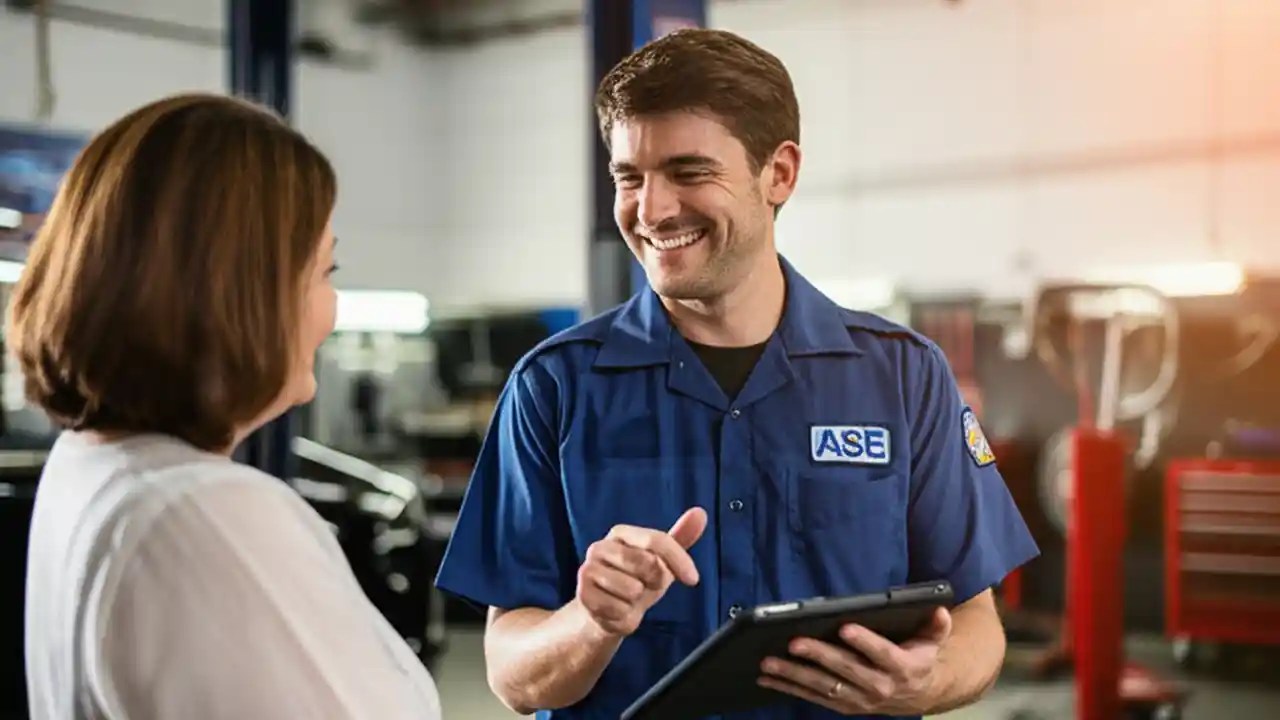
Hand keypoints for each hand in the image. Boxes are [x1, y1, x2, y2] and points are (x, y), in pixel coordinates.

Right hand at [575, 507, 706, 636]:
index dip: (679, 561)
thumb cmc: (636, 581)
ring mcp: (588, 570)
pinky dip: (623, 615)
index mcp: (621, 533)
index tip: (693, 580)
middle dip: (655, 582)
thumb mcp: (661, 561)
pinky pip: (618, 608)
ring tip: (628, 599)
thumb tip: (700, 512)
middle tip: (645, 586)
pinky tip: (616, 610)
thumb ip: (680, 537)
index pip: (656, 540)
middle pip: (647, 563)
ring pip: (633, 589)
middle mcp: (600, 547)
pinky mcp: (582, 594)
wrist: (605, 613)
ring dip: (637, 602)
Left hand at [758, 606, 952, 715]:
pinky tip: (767, 679)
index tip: (845, 627)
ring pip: (824, 687)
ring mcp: (859, 699)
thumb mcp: (934, 640)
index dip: (864, 642)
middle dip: (819, 655)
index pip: (882, 654)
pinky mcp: (844, 705)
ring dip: (794, 675)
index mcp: (902, 668)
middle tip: (795, 642)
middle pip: (845, 670)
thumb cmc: (920, 657)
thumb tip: (939, 610)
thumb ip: (936, 626)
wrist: (921, 694)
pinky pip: (814, 698)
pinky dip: (790, 688)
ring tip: (769, 663)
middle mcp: (879, 687)